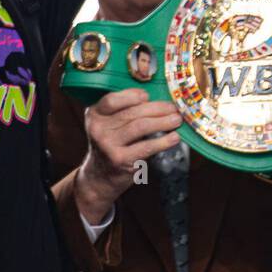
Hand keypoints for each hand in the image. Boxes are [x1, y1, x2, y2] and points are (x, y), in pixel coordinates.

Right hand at [74, 89, 182, 226]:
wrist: (100, 176)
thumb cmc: (113, 142)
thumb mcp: (110, 123)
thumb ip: (125, 109)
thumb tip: (157, 96)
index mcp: (95, 114)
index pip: (112, 100)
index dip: (132, 95)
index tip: (149, 95)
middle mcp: (98, 129)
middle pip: (132, 112)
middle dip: (157, 108)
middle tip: (174, 108)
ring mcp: (108, 145)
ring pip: (141, 126)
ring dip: (163, 122)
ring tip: (177, 120)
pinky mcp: (120, 160)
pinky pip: (147, 147)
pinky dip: (164, 141)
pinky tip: (174, 138)